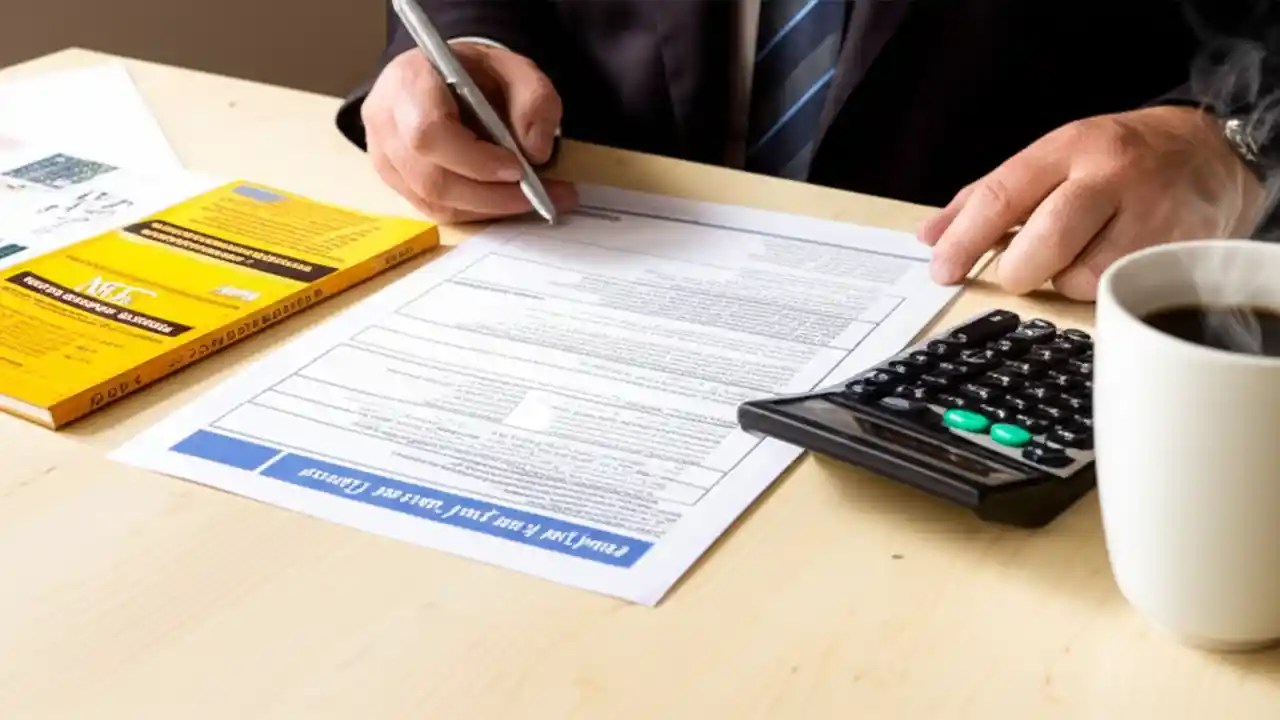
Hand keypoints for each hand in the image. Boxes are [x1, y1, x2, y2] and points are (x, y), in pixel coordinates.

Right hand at [361, 43, 578, 222]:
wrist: (445, 78)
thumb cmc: (475, 73)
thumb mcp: (515, 69)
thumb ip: (534, 100)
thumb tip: (536, 152)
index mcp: (408, 81)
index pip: (429, 132)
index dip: (474, 160)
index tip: (517, 168)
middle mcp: (385, 121)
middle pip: (430, 178)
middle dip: (489, 195)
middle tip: (536, 196)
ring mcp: (383, 156)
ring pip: (433, 201)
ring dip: (487, 208)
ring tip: (529, 200)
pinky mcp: (395, 181)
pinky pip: (435, 210)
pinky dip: (475, 211)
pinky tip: (504, 201)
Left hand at [918, 106, 1267, 299]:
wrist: (1212, 154)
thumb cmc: (1116, 161)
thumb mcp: (1052, 160)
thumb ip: (986, 197)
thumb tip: (930, 238)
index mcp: (1068, 148)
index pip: (1003, 195)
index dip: (965, 239)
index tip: (941, 270)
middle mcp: (1110, 176)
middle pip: (1045, 241)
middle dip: (1019, 269)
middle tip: (1017, 271)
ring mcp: (1150, 212)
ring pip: (1083, 276)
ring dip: (1066, 280)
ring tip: (1079, 255)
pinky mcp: (1177, 248)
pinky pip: (1119, 290)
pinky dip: (1100, 289)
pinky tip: (1109, 263)